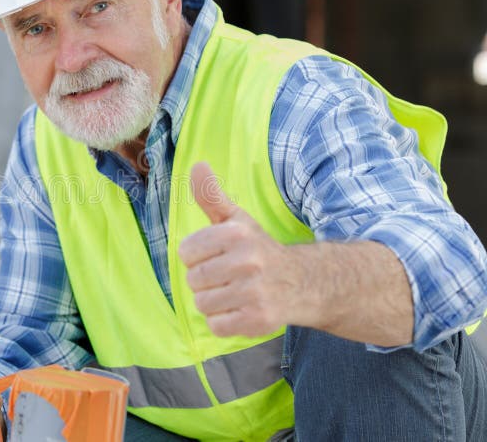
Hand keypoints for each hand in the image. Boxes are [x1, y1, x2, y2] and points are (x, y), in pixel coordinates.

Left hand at [178, 162, 305, 337]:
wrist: (303, 283)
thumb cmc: (258, 250)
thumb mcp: (236, 220)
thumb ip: (211, 196)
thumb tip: (197, 164)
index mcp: (237, 234)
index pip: (186, 252)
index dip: (197, 257)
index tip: (217, 256)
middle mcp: (248, 261)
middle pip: (193, 280)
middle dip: (205, 281)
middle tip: (228, 277)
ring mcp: (255, 292)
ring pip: (203, 304)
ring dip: (214, 302)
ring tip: (235, 293)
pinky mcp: (258, 320)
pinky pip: (216, 326)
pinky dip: (224, 321)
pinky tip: (241, 310)